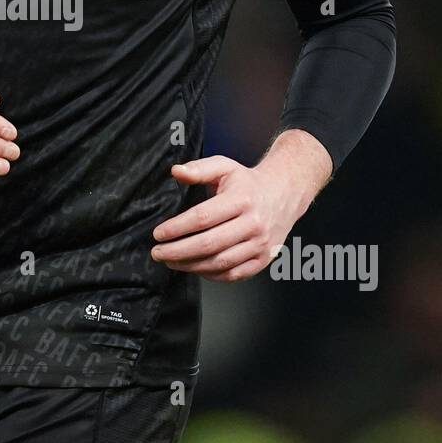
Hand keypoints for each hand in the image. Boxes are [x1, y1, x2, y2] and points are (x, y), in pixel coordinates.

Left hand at [150, 134, 330, 281]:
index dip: (177, 228)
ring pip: (220, 263)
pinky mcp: (263, 260)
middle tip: (158, 252)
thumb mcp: (225, 167)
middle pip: (209, 244)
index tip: (158, 234)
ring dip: (191, 266)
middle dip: (178, 251)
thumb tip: (176, 171)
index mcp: (242, 199)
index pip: (203, 218)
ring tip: (171, 261)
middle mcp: (253, 224)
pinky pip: (234, 274)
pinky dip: (211, 275)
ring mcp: (260, 244)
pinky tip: (194, 268)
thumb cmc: (247, 182)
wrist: (284, 194)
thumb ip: (199, 169)